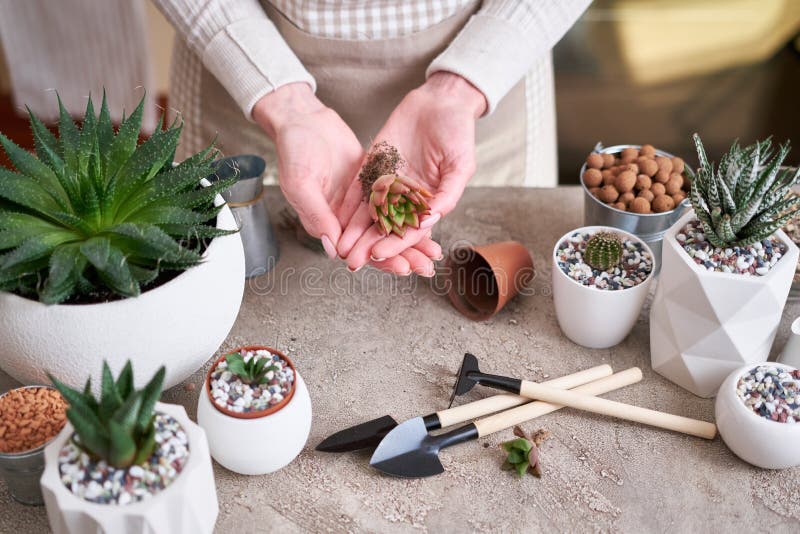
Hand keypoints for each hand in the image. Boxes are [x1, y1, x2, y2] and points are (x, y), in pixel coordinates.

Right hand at [253, 83, 440, 273]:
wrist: (303, 119)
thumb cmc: (294, 150)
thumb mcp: (301, 184)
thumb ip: (317, 215)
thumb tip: (333, 250)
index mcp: (326, 223)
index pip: (358, 249)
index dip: (381, 260)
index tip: (402, 267)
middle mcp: (344, 217)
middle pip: (378, 241)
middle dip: (404, 255)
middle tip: (426, 267)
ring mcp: (360, 200)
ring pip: (390, 224)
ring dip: (411, 238)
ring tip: (434, 250)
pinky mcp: (372, 182)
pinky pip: (395, 201)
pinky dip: (411, 211)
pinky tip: (430, 219)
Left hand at [336, 72, 486, 272]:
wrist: (442, 100)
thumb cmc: (458, 133)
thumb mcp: (461, 166)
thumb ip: (447, 195)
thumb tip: (428, 221)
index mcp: (427, 202)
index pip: (409, 230)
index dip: (395, 245)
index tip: (378, 255)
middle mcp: (405, 196)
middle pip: (385, 227)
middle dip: (368, 245)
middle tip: (352, 262)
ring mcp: (388, 181)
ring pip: (369, 211)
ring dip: (354, 230)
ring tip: (340, 245)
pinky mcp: (374, 164)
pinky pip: (358, 186)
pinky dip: (347, 203)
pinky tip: (335, 216)